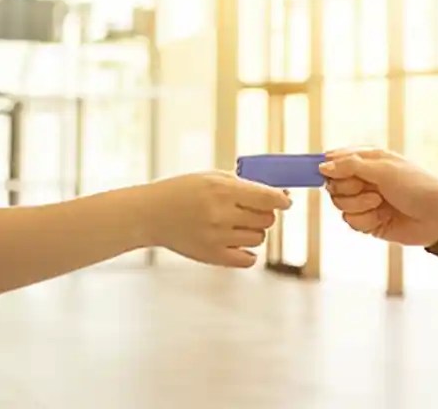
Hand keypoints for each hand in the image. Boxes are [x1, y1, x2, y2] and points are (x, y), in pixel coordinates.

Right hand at [144, 172, 291, 267]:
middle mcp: (221, 214)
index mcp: (223, 190)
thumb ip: (244, 184)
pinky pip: (248, 260)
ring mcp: (217, 238)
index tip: (285, 201)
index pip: (268, 198)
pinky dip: (248, 252)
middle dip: (264, 214)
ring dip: (254, 231)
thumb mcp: (211, 177)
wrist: (152, 214)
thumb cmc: (184, 191)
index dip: (282, 200)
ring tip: (235, 224)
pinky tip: (236, 242)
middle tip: (250, 210)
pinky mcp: (212, 256)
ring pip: (259, 238)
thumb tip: (280, 195)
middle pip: (267, 220)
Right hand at [320, 148, 437, 246]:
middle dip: (347, 188)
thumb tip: (322, 166)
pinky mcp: (368, 221)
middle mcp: (363, 179)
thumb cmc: (416, 185)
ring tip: (380, 202)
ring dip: (358, 205)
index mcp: (367, 160)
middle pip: (333, 184)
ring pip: (339, 204)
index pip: (335, 160)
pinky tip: (382, 216)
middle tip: (367, 187)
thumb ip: (350, 166)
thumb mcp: (383, 169)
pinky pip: (350, 222)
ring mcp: (365, 201)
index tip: (323, 173)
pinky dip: (365, 220)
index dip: (328, 167)